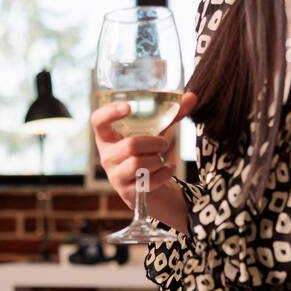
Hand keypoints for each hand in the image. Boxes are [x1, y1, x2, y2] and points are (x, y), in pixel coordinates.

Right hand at [91, 90, 196, 230]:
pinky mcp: (127, 193)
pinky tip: (169, 168)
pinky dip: (164, 173)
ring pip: (138, 164)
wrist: (147, 188)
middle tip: (164, 144)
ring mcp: (115, 176)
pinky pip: (148, 181)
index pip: (98, 121)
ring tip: (162, 158)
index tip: (130, 107)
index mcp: (107, 138)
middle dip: (154, 143)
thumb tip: (192, 96)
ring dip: (157, 159)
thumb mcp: (154, 133)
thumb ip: (171, 115)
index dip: (110, 112)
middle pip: (130, 145)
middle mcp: (107, 157)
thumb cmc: (147, 153)